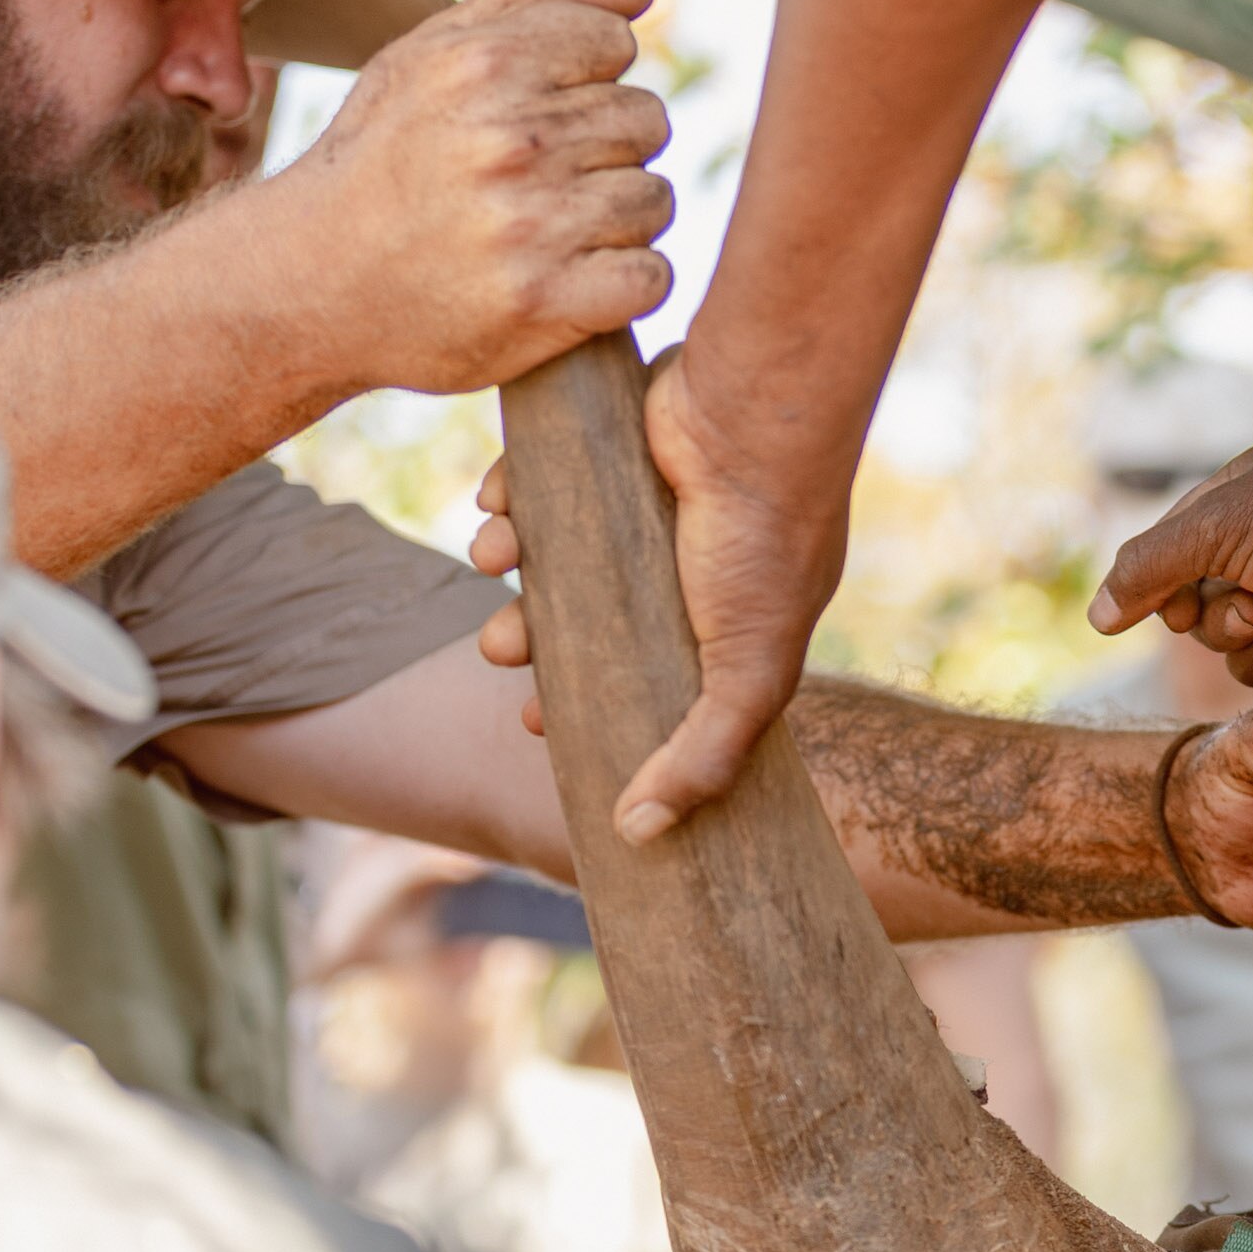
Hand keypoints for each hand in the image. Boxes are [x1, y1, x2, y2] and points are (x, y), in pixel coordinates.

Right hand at [271, 0, 672, 396]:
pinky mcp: (546, 302)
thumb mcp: (429, 54)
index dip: (589, 80)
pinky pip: (652, 276)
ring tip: (560, 230)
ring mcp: (531, 225)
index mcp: (483, 64)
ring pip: (654, 198)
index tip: (545, 114)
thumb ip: (536, 1)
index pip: (615, 42)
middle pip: (645, 120)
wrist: (313, 282)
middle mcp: (510, 139)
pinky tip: (581, 279)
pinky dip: (629, 282)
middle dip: (608, 148)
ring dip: (621, 218)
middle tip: (548, 181)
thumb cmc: (382, 158)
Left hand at [470, 347, 842, 843]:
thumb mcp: (747, 673)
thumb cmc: (763, 544)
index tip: (535, 721)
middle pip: (580, 620)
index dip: (582, 706)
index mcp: (715, 625)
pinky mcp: (605, 445)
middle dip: (530, 639)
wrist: (753, 417)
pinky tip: (495, 503)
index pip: (639, 681)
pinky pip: (537, 477)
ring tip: (489, 560)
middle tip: (499, 648)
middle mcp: (675, 568)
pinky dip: (509, 494)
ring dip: (509, 561)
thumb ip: (701, 757)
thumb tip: (639, 834)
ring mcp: (637, 503)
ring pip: (550, 549)